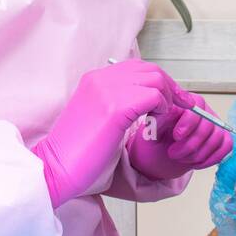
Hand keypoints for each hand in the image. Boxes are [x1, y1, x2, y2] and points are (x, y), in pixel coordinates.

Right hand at [30, 60, 176, 208]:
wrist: (56, 168)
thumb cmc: (77, 151)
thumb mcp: (97, 117)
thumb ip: (117, 102)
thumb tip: (149, 99)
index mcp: (95, 79)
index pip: (137, 67)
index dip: (159, 82)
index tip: (171, 99)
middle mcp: (101, 78)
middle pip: (151, 70)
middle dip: (170, 88)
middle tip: (179, 108)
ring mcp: (107, 90)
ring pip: (156, 80)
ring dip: (166, 100)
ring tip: (160, 120)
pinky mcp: (115, 108)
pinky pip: (153, 97)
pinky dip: (161, 110)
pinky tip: (153, 126)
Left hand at [127, 89, 233, 180]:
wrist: (160, 155)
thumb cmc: (157, 139)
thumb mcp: (152, 129)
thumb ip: (160, 118)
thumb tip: (169, 110)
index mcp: (186, 102)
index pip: (198, 104)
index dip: (189, 122)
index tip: (176, 136)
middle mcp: (204, 111)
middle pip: (208, 125)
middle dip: (190, 145)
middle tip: (173, 154)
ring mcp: (215, 125)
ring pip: (217, 137)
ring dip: (198, 154)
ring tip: (181, 159)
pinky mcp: (222, 140)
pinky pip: (226, 146)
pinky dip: (211, 158)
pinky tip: (196, 164)